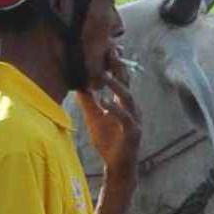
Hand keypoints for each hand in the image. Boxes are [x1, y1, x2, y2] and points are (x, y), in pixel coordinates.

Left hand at [80, 58, 140, 177]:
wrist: (118, 166)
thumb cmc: (108, 142)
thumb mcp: (94, 117)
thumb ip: (88, 101)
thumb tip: (77, 83)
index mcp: (124, 104)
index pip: (122, 80)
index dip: (117, 64)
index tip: (110, 47)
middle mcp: (133, 109)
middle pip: (127, 84)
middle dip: (120, 68)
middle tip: (111, 51)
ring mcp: (135, 120)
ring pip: (129, 99)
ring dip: (117, 87)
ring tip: (105, 75)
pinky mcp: (133, 133)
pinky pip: (126, 119)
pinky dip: (115, 109)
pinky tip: (104, 102)